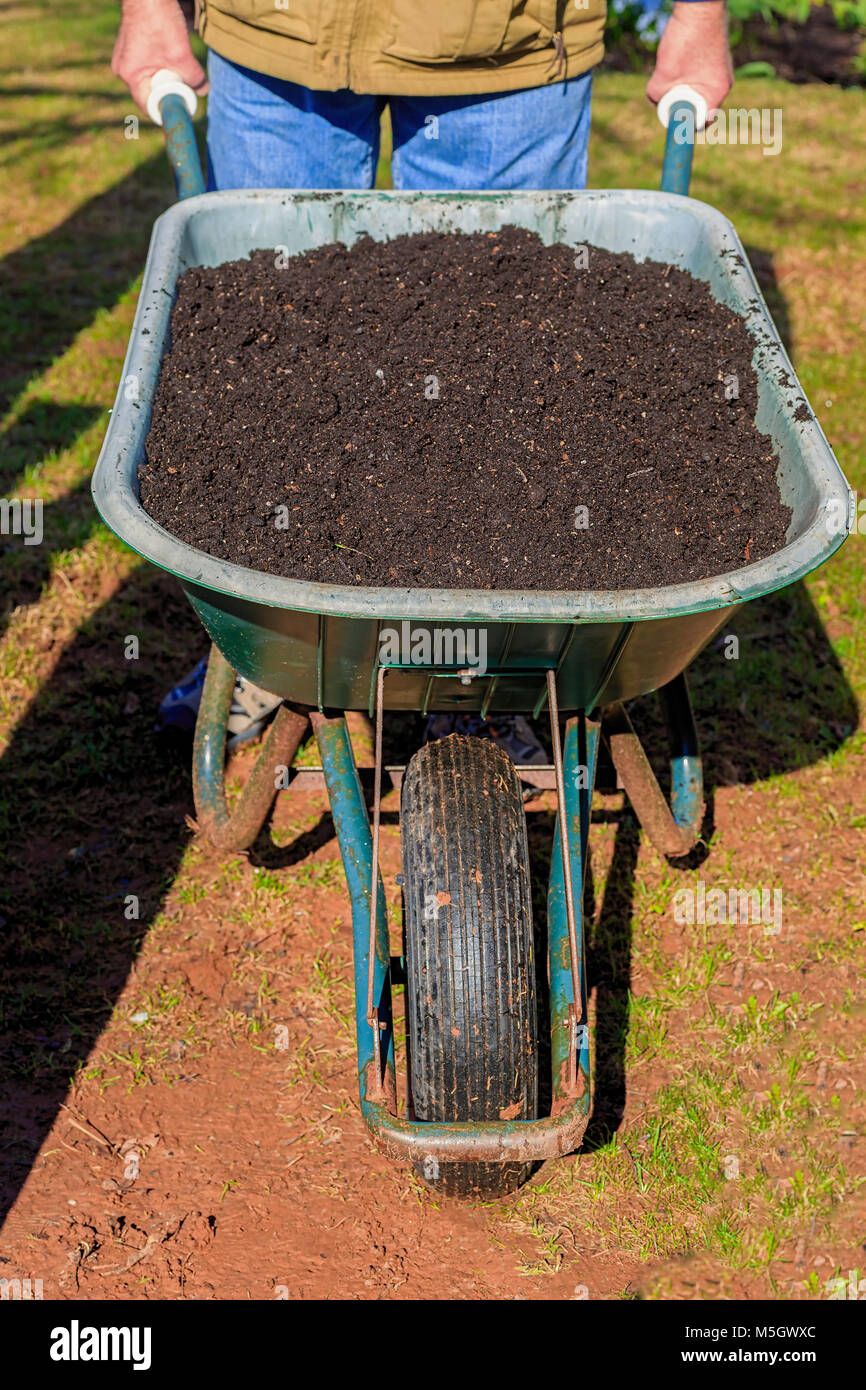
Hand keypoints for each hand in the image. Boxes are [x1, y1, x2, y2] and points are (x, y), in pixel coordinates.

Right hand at [112, 0, 207, 115]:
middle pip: (153, 91)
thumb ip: (194, 78)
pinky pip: (152, 62)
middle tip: (188, 81)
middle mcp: (124, 68)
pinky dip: (165, 59)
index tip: (184, 106)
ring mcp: (127, 56)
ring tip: (180, 57)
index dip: (168, 108)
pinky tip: (173, 46)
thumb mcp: (182, 55)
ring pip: (154, 75)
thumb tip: (202, 91)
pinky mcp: (133, 46)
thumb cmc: (159, 19)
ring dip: (170, 71)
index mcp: (130, 75)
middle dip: (172, 87)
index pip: (149, 106)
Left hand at [647, 1, 733, 116]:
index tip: (669, 119)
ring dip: (681, 88)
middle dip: (679, 105)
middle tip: (664, 94)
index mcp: (716, 94)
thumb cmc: (685, 40)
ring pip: (696, 92)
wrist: (700, 5)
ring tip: (670, 70)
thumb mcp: (663, 75)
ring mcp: (721, 72)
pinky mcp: (715, 61)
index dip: (683, 124)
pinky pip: (699, 78)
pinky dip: (686, 75)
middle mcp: (723, 85)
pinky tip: (677, 60)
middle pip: (697, 108)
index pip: (700, 124)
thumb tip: (655, 102)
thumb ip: (655, 97)